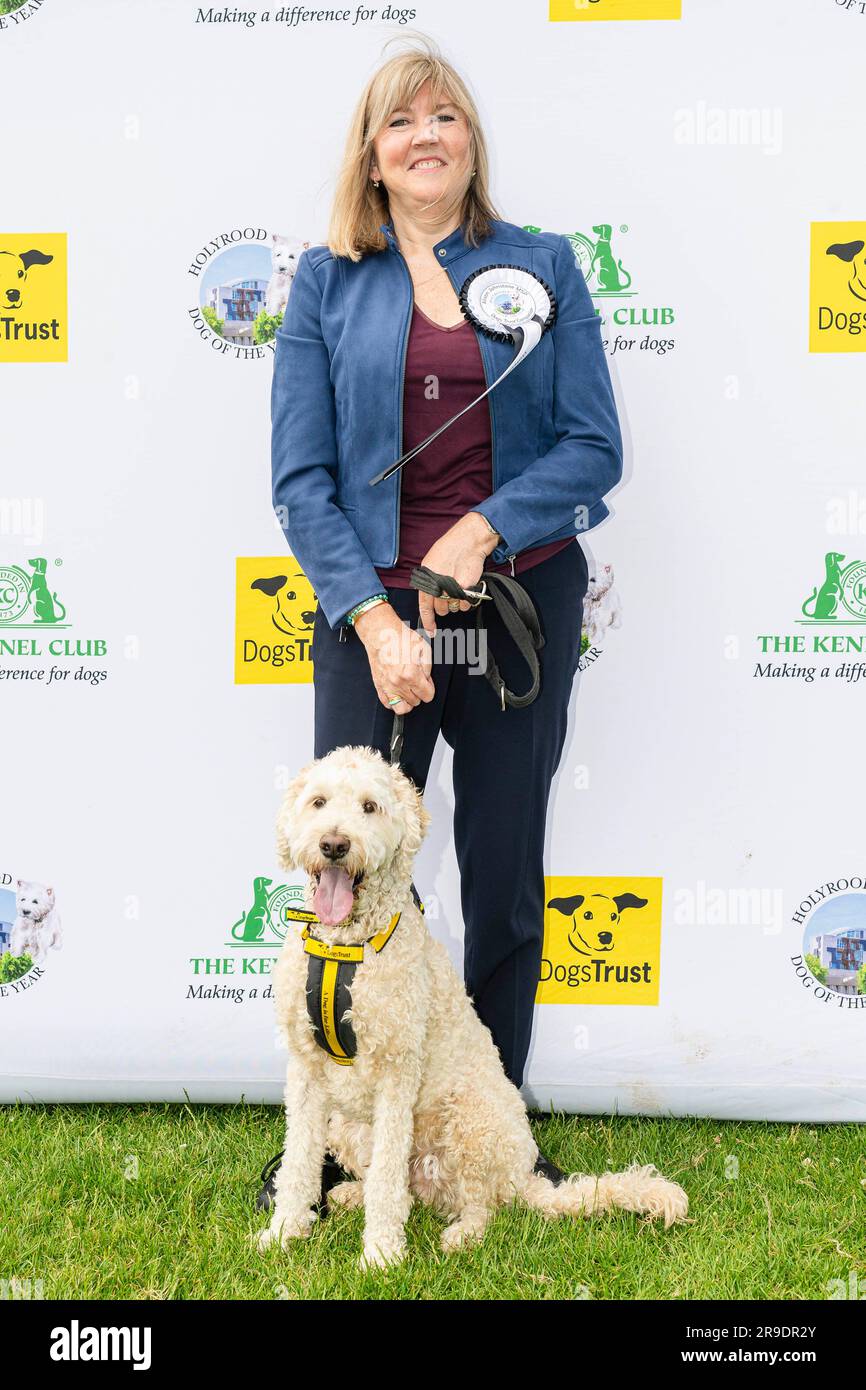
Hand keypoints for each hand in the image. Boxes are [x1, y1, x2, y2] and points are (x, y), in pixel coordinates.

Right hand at [353, 602, 434, 714]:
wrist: (380, 634)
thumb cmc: (400, 637)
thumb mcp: (423, 648)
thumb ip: (428, 668)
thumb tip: (426, 680)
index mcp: (411, 674)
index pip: (427, 695)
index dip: (430, 688)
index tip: (427, 682)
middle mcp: (398, 683)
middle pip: (416, 702)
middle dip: (419, 692)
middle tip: (417, 681)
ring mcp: (387, 686)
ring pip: (401, 708)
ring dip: (408, 701)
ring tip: (409, 691)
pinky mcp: (379, 685)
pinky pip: (387, 704)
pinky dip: (394, 702)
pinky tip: (398, 693)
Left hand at [417, 511, 499, 637]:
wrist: (467, 542)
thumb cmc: (449, 550)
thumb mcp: (431, 563)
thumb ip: (429, 582)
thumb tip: (429, 597)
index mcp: (426, 581)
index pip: (424, 607)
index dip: (428, 621)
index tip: (431, 631)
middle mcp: (438, 587)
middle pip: (441, 610)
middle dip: (445, 605)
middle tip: (450, 591)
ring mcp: (452, 590)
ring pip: (454, 608)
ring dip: (457, 602)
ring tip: (459, 584)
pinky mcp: (466, 590)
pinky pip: (466, 604)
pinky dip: (468, 600)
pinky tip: (467, 586)